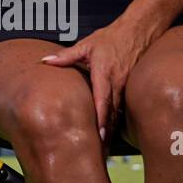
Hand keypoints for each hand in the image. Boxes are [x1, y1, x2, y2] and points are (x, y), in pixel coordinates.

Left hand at [39, 20, 153, 145]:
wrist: (137, 31)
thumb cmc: (110, 38)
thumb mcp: (86, 44)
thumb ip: (66, 56)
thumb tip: (45, 61)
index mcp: (104, 73)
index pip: (102, 99)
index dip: (100, 118)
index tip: (98, 135)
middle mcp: (117, 82)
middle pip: (111, 112)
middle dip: (106, 132)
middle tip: (99, 151)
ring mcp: (125, 86)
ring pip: (118, 112)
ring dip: (112, 130)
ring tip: (104, 148)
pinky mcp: (130, 88)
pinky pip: (123, 107)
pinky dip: (117, 121)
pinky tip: (112, 133)